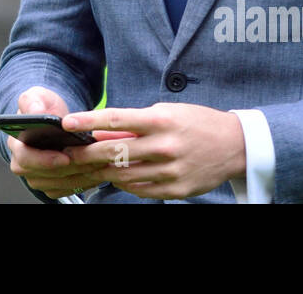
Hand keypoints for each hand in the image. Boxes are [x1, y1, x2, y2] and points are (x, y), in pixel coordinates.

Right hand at [6, 87, 111, 199]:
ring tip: (97, 164)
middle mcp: (22, 162)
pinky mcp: (48, 183)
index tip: (65, 157)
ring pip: (55, 184)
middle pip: (42, 175)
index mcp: (16, 142)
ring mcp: (34, 175)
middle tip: (89, 161)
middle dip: (67, 169)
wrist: (52, 116)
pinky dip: (80, 183)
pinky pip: (63, 189)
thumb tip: (35, 112)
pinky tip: (95, 172)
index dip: (44, 160)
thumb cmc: (43, 107)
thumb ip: (33, 101)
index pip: (24, 158)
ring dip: (77, 177)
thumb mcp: (37, 96)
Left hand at [61, 103, 245, 200]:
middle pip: (114, 151)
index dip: (88, 122)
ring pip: (124, 174)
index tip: (67, 123)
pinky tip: (121, 175)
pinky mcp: (177, 190)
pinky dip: (126, 183)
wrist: (234, 145)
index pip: (115, 119)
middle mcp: (165, 146)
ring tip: (94, 166)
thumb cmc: (195, 123)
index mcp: (161, 120)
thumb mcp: (166, 113)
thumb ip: (133, 124)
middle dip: (86, 153)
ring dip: (105, 170)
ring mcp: (171, 170)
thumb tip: (101, 131)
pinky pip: (140, 190)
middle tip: (69, 153)